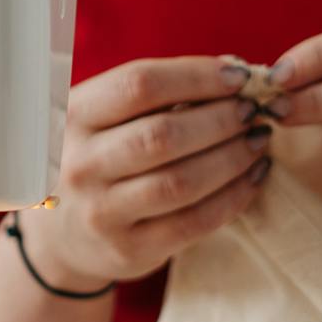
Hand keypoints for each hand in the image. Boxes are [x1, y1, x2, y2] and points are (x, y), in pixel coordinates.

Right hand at [23, 55, 272, 288]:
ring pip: (182, 181)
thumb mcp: (104, 118)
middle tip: (253, 111)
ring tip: (258, 140)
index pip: (139, 85)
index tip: (238, 76)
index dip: (196, 76)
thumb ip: (157, 95)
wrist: (62, 235)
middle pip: (163, 135)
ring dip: (233, 157)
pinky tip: (254, 176)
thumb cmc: (99, 158)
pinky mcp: (129, 249)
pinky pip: (195, 221)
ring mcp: (101, 211)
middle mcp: (79, 164)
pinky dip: (235, 196)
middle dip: (221, 119)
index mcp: (72, 116)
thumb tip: (234, 72)